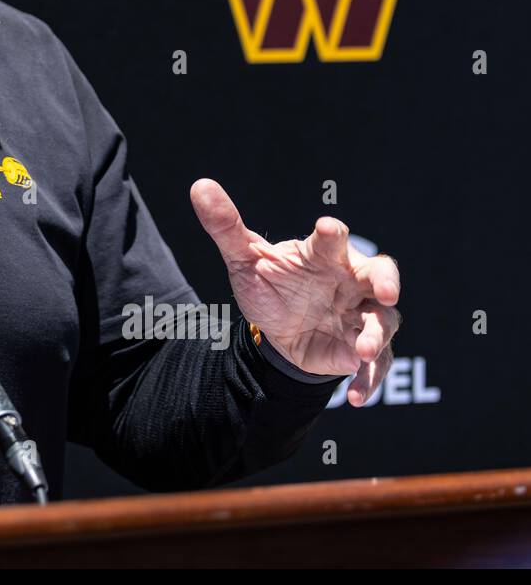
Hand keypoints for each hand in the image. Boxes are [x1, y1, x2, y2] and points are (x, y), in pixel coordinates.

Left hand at [190, 179, 400, 405]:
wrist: (275, 332)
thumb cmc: (269, 286)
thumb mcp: (243, 259)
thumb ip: (226, 226)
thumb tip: (199, 186)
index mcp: (323, 256)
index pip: (333, 240)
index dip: (332, 234)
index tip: (329, 229)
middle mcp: (350, 282)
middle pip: (380, 275)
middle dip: (386, 282)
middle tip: (385, 292)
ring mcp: (360, 316)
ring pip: (383, 322)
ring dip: (377, 337)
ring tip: (362, 351)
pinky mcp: (360, 349)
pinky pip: (375, 366)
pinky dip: (369, 381)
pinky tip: (357, 398)